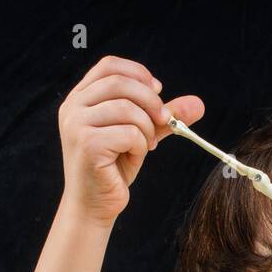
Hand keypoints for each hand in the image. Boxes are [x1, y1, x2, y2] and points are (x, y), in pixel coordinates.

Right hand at [58, 55, 204, 226]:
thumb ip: (163, 117)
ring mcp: (76, 125)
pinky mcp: (88, 145)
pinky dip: (141, 145)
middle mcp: (73, 107)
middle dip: (151, 100)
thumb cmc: (113, 169)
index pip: (109, 66)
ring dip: (147, 128)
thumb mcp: (139, 135)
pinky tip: (134, 157)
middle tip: (164, 120)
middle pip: (120, 82)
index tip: (158, 91)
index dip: (138, 73)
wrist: (93, 205)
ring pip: (127, 108)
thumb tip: (199, 104)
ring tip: (146, 145)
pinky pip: (129, 133)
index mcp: (80, 98)